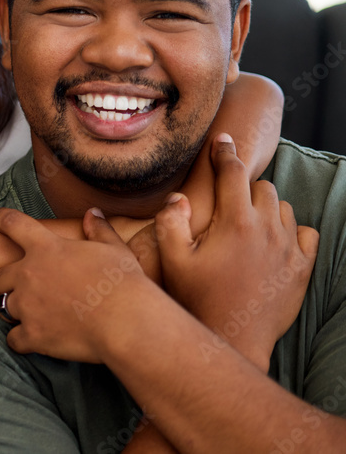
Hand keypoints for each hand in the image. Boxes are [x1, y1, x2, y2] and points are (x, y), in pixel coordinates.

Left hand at [0, 208, 154, 362]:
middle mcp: (28, 274)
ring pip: (2, 307)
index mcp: (45, 247)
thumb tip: (93, 213)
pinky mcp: (33, 335)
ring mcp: (27, 306)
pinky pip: (13, 339)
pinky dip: (22, 340)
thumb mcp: (115, 249)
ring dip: (15, 311)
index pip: (12, 223)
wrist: (128, 323)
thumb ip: (99, 230)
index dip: (2, 218)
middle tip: (25, 288)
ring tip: (34, 315)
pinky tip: (35, 339)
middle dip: (6, 282)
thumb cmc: (124, 283)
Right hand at [155, 135, 318, 370]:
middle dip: (243, 187)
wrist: (233, 339)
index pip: (233, 172)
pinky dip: (292, 230)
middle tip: (225, 203)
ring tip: (246, 224)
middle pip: (262, 187)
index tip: (222, 139)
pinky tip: (272, 241)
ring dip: (266, 208)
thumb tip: (179, 197)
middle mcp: (267, 230)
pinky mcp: (302, 268)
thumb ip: (171, 222)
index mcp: (234, 223)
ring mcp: (289, 249)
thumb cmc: (197, 299)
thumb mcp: (172, 261)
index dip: (225, 152)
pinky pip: (307, 233)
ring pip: (284, 207)